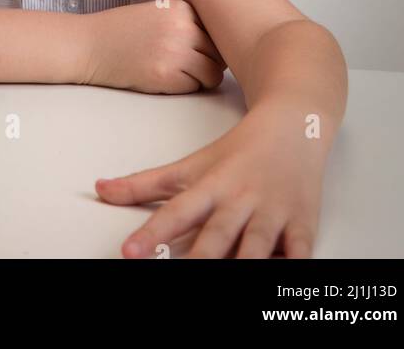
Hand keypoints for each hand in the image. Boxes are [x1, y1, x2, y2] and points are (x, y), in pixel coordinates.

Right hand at [82, 0, 226, 93]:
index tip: (198, 49)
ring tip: (179, 72)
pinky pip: (195, 87)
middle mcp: (182, 28)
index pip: (218, 31)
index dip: (211, 44)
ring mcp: (175, 52)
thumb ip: (187, 22)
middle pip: (220, 53)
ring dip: (201, 77)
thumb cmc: (123, 30)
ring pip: (213, 74)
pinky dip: (186, 87)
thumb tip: (222, 44)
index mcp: (182, 8)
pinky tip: (166, 78)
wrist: (90, 44)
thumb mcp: (159, 12)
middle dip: (209, 62)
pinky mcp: (166, 76)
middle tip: (189, 65)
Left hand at [96, 101, 326, 258]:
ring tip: (229, 281)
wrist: (293, 123)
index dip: (152, 233)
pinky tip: (282, 276)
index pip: (176, 212)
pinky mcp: (303, 224)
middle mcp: (240, 200)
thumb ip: (145, 184)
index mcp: (211, 186)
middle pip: (217, 235)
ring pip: (257, 247)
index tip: (129, 252)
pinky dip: (293, 265)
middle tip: (184, 276)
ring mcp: (273, 213)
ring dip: (244, 265)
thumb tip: (100, 189)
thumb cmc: (239, 150)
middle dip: (201, 260)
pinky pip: (300, 252)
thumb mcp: (191, 164)